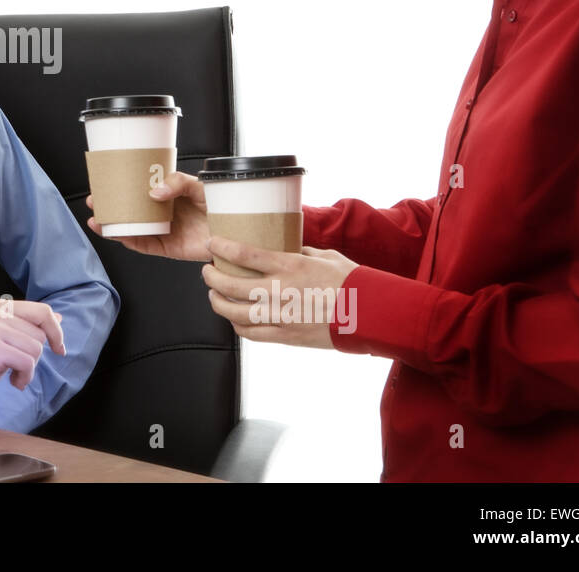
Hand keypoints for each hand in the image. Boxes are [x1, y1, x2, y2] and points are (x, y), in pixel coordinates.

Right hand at [0, 300, 65, 412]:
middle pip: (41, 335)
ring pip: (36, 350)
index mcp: (1, 306)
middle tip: (16, 365)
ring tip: (12, 374)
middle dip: (35, 356)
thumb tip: (58, 317)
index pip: (43, 311)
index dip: (56, 332)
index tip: (59, 349)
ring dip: (29, 370)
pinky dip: (24, 378)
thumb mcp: (9, 340)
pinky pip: (28, 363)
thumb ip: (30, 327)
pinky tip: (12, 382)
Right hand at [85, 170, 210, 260]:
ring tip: (97, 221)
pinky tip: (118, 236)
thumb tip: (154, 193)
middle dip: (108, 208)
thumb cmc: (221, 204)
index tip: (103, 183)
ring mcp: (163, 231)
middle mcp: (161, 214)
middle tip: (94, 202)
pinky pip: (144, 246)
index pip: (138, 191)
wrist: (236, 229)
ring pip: (131, 230)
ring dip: (113, 227)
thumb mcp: (199, 185)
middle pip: (129, 212)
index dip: (119, 188)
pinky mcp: (168, 248)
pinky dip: (130, 242)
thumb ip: (177, 182)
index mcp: (166, 196)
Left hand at [201, 237, 358, 348]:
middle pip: (230, 285)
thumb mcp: (324, 256)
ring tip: (214, 295)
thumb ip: (300, 252)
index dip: (222, 247)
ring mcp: (281, 316)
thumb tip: (286, 247)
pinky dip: (237, 325)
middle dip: (211, 277)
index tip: (212, 244)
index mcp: (289, 266)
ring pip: (234, 313)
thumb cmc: (351, 281)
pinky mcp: (286, 335)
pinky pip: (251, 333)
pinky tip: (234, 319)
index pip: (243, 253)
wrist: (371, 313)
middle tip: (207, 271)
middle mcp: (279, 291)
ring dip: (218, 303)